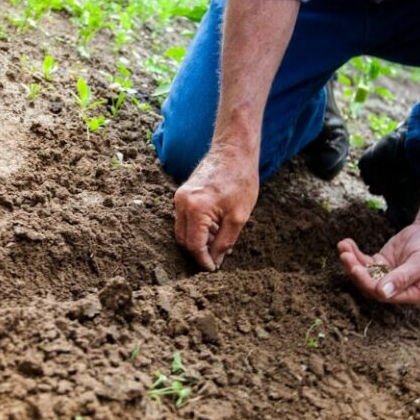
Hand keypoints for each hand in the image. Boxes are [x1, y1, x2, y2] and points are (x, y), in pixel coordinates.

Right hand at [174, 146, 258, 270]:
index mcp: (196, 209)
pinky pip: (184, 219)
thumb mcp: (238, 217)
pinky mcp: (182, 194)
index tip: (213, 268)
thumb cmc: (240, 180)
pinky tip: (214, 227)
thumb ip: (224, 242)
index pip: (194, 245)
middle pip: (183, 240)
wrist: (234, 151)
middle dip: (198, 252)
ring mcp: (179, 197)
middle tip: (216, 258)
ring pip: (182, 230)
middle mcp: (182, 203)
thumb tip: (215, 260)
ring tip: (218, 240)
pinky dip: (196, 228)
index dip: (203, 260)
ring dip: (197, 240)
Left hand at [337, 219, 419, 303]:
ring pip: (363, 273)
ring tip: (343, 246)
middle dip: (355, 271)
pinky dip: (354, 253)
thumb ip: (402, 278)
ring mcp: (386, 275)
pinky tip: (346, 243)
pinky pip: (364, 261)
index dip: (367, 283)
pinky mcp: (381, 263)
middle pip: (369, 285)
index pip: (382, 295)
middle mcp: (395, 288)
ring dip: (351, 261)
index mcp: (409, 294)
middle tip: (345, 256)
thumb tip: (382, 293)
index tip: (356, 269)